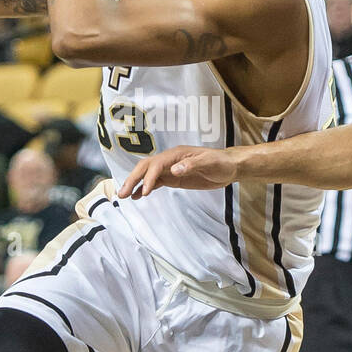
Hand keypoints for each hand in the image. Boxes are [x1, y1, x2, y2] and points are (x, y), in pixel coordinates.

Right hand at [118, 145, 238, 197]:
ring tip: (123, 196)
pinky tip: (136, 196)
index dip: (149, 178)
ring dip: (135, 184)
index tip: (145, 192)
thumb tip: (174, 170)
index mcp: (176, 154)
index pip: (157, 165)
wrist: (229, 167)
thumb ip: (191, 165)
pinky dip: (144, 188)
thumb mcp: (209, 163)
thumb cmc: (220, 163)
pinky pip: (155, 182)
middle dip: (133, 179)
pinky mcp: (173, 178)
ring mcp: (170, 169)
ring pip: (147, 174)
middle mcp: (169, 160)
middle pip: (145, 167)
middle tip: (122, 194)